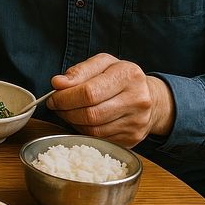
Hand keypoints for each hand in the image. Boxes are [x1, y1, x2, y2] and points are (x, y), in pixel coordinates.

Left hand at [47, 53, 174, 146]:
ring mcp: (137, 122)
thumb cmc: (120, 78)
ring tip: (68, 112)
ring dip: (72, 122)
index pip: (88, 92)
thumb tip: (58, 83)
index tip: (53, 96)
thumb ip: (79, 71)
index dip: (65, 97)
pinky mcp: (133, 139)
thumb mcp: (103, 64)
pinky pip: (100, 140)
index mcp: (128, 75)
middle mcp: (137, 100)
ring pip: (93, 130)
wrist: (151, 98)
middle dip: (65, 111)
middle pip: (90, 114)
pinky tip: (82, 122)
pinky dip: (84, 132)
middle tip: (56, 106)